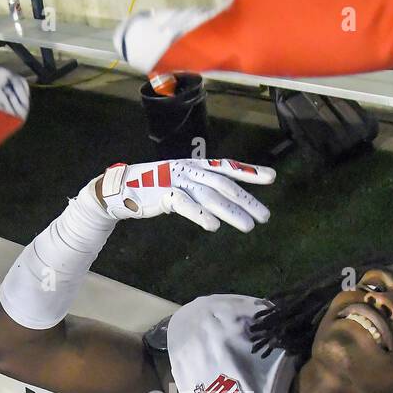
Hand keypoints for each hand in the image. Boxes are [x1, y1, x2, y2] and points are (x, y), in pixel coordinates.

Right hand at [90, 158, 273, 232]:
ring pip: (210, 197)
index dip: (250, 171)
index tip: (271, 178)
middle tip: (264, 216)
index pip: (228, 167)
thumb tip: (226, 199)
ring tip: (248, 227)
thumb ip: (202, 189)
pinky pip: (185, 205)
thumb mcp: (182, 183)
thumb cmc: (155, 187)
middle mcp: (190, 170)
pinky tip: (214, 226)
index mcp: (196, 165)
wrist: (121, 190)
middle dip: (246, 200)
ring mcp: (177, 181)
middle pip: (224, 185)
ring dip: (231, 212)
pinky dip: (200, 215)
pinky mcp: (163, 195)